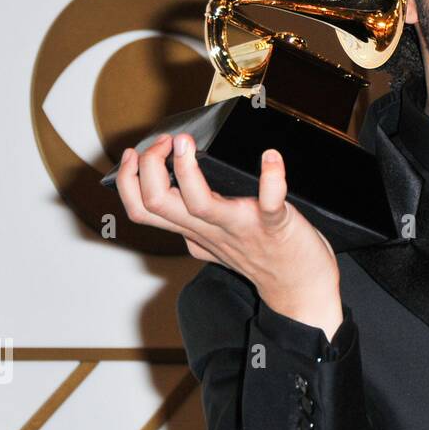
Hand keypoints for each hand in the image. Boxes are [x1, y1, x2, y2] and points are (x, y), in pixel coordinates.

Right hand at [115, 132, 342, 336]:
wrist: (300, 289)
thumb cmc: (263, 261)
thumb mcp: (218, 248)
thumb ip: (197, 232)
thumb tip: (181, 216)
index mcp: (195, 231)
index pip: (143, 211)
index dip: (128, 181)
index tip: (131, 154)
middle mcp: (211, 230)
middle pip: (158, 203)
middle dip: (150, 167)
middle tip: (164, 140)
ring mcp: (242, 228)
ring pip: (198, 204)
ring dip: (188, 171)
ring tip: (185, 142)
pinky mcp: (275, 225)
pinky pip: (270, 202)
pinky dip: (271, 179)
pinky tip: (271, 157)